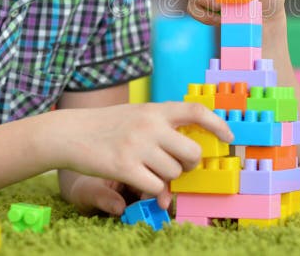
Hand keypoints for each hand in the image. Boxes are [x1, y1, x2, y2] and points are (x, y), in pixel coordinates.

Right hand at [53, 102, 232, 209]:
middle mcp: (150, 125)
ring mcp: (137, 146)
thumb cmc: (108, 126)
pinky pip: (154, 186)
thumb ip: (162, 127)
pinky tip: (139, 181)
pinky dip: (152, 189)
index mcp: (155, 110)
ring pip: (173, 173)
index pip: (196, 112)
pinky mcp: (124, 167)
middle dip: (189, 164)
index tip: (229, 137)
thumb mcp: (138, 114)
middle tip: (177, 166)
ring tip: (150, 170)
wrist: (70, 132)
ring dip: (166, 178)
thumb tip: (189, 154)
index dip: (218, 125)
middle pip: (191, 153)